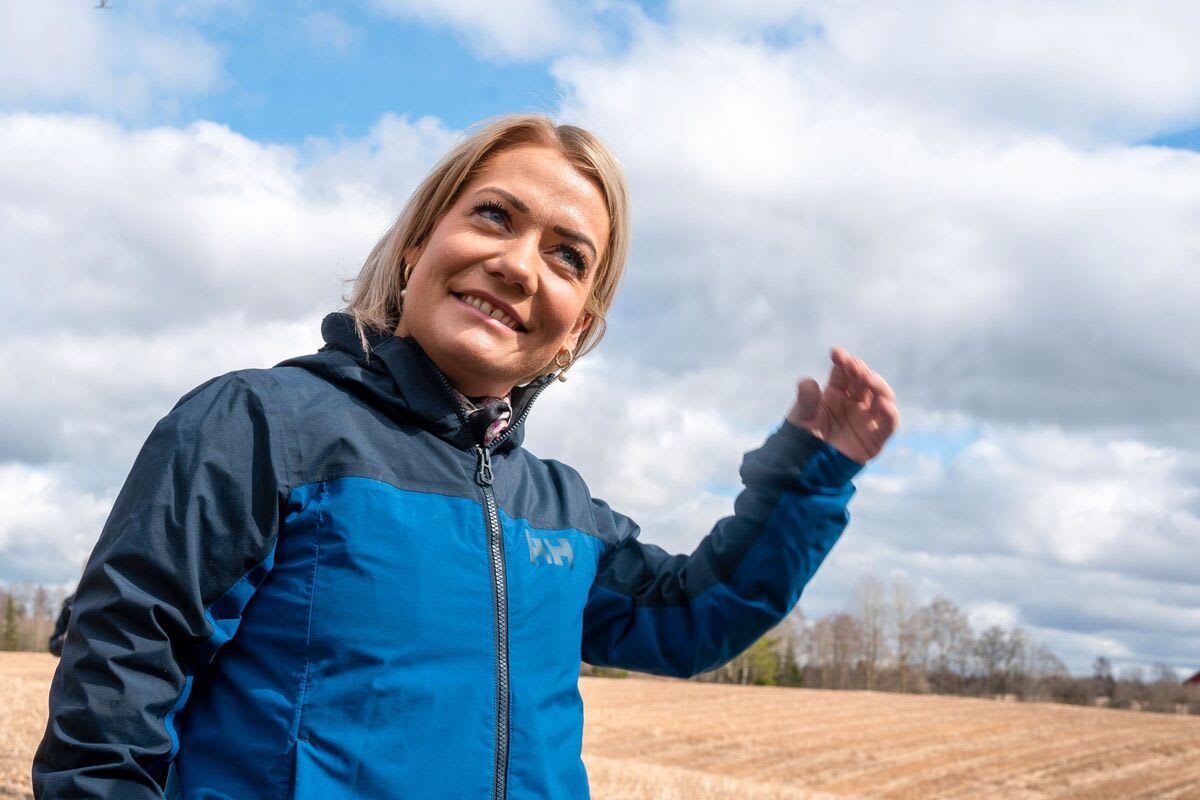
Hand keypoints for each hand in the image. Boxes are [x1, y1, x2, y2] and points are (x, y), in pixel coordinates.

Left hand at [786, 347, 898, 464]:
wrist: (805, 469)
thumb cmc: (802, 440)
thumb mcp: (800, 419)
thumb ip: (805, 401)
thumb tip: (807, 381)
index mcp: (836, 394)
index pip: (844, 373)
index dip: (843, 361)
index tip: (837, 353)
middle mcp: (854, 403)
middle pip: (865, 382)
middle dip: (861, 371)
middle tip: (854, 366)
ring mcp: (866, 419)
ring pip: (881, 397)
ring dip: (878, 386)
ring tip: (868, 379)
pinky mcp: (875, 439)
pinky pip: (888, 425)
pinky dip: (890, 414)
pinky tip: (883, 404)